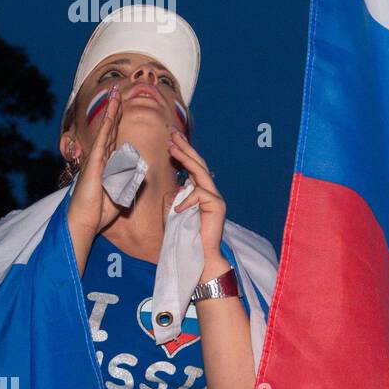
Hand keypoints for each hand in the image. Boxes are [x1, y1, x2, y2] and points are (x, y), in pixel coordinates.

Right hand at [67, 85, 124, 238]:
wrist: (85, 220)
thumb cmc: (101, 210)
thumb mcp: (122, 192)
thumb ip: (129, 179)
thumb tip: (138, 169)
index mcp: (107, 163)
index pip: (115, 137)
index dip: (118, 122)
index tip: (122, 106)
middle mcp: (101, 156)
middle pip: (110, 127)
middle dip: (114, 108)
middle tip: (117, 90)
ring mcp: (97, 157)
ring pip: (106, 128)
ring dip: (111, 109)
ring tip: (115, 91)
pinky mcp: (95, 162)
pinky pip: (103, 138)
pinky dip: (107, 123)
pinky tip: (111, 111)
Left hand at [166, 130, 227, 271]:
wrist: (199, 255)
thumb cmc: (185, 236)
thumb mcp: (174, 211)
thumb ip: (175, 196)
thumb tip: (178, 183)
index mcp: (200, 192)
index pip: (192, 168)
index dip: (182, 153)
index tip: (170, 140)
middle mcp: (210, 192)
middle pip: (198, 164)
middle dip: (185, 148)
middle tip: (172, 134)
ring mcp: (216, 198)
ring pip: (200, 173)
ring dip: (185, 158)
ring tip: (171, 147)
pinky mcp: (217, 206)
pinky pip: (200, 195)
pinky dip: (186, 200)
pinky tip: (178, 209)